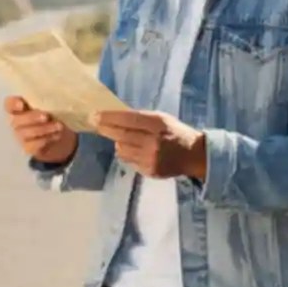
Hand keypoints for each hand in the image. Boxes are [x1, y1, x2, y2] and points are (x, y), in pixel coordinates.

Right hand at [4, 96, 76, 163]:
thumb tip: (54, 94)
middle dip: (32, 118)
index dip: (13, 104)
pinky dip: (45, 140)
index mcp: (19, 108)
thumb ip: (46, 100)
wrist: (60, 134)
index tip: (21, 104)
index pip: (9, 104)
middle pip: (16, 120)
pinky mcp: (28, 148)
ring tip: (59, 126)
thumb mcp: (50, 104)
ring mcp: (21, 136)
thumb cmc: (52, 114)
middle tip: (46, 116)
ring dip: (43, 129)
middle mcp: (16, 121)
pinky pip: (32, 145)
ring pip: (25, 133)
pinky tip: (56, 135)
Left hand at [92, 110, 206, 179]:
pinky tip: (136, 150)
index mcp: (158, 125)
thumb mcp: (162, 119)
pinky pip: (128, 161)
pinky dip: (128, 154)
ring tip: (126, 139)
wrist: (193, 155)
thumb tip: (114, 117)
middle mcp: (153, 142)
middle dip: (106, 129)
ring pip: (121, 149)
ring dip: (119, 143)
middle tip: (95, 123)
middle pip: (121, 135)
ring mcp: (150, 158)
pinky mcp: (148, 171)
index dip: (109, 117)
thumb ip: (141, 118)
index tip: (94, 115)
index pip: (128, 119)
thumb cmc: (175, 132)